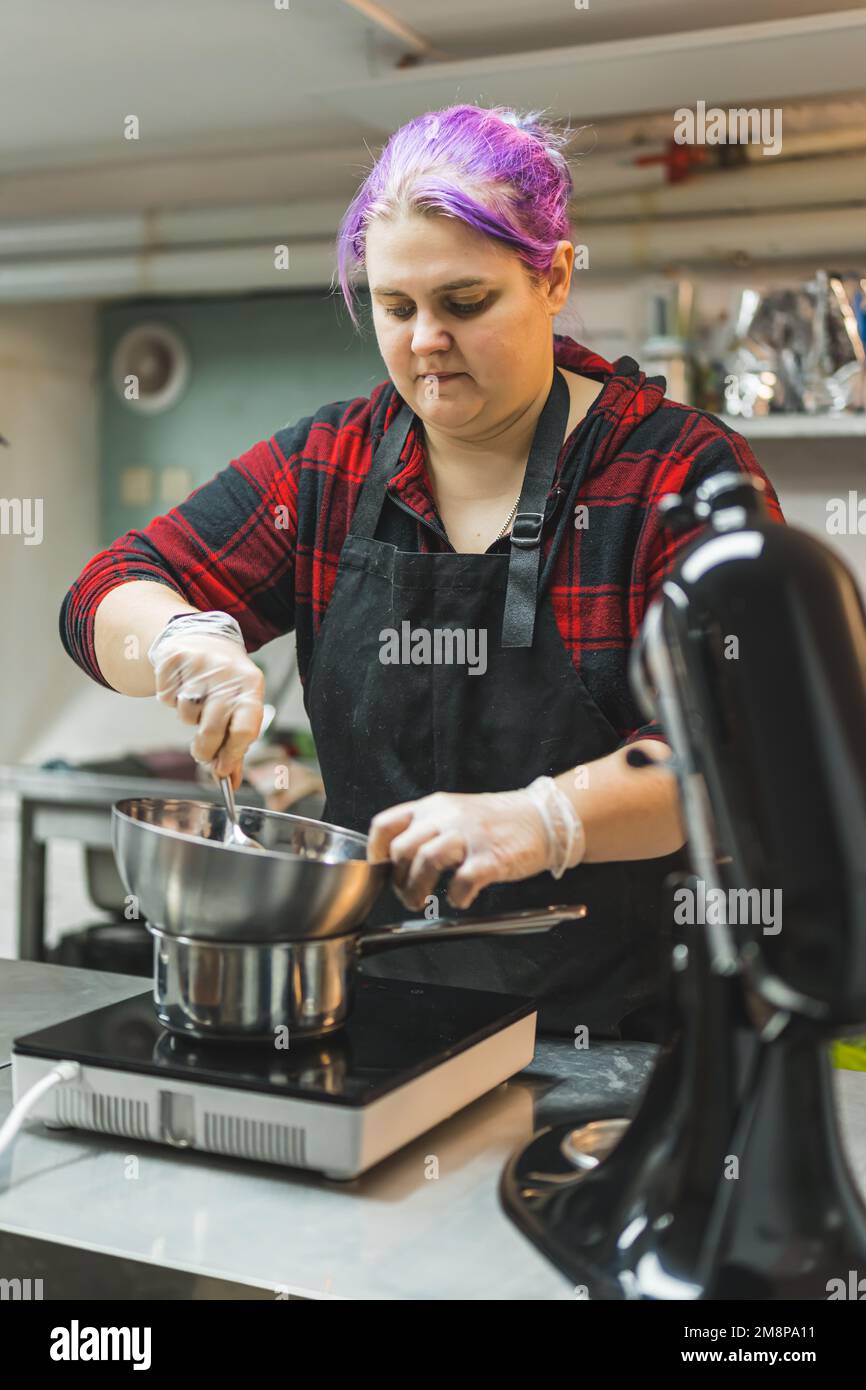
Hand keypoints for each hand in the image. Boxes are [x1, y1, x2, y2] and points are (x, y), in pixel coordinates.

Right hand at [151, 633, 264, 787]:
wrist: (204, 639)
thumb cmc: (226, 683)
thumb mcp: (240, 706)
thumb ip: (236, 745)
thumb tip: (230, 782)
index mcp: (251, 685)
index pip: (244, 730)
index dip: (232, 755)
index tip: (222, 771)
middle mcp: (228, 673)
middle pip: (212, 729)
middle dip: (204, 751)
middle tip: (202, 754)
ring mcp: (200, 664)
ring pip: (186, 715)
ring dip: (188, 718)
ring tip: (197, 702)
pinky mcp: (175, 659)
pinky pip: (166, 699)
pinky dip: (171, 700)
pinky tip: (182, 686)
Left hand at [366, 788, 549, 911]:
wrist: (542, 818)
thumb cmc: (496, 821)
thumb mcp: (454, 812)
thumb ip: (426, 829)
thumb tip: (397, 859)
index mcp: (433, 806)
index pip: (386, 825)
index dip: (376, 852)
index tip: (381, 870)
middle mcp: (447, 817)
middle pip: (402, 849)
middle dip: (398, 880)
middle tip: (407, 894)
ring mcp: (470, 836)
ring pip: (426, 862)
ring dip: (417, 890)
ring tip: (423, 901)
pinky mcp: (491, 858)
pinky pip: (462, 881)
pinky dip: (456, 896)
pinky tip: (460, 898)